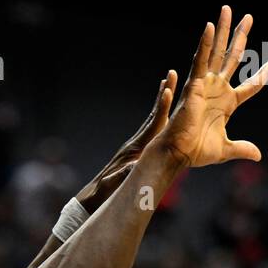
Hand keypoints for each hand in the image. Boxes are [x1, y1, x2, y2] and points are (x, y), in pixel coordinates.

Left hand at [76, 72, 177, 213]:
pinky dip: (160, 117)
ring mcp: (138, 145)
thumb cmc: (106, 190)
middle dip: (164, 95)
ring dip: (162, 102)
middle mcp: (138, 143)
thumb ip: (126, 174)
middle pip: (155, 115)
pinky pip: (152, 130)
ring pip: (154, 120)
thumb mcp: (116, 183)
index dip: (162, 109)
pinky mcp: (138, 150)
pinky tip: (165, 110)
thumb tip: (136, 167)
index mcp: (136, 148)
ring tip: (167, 83)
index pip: (153, 125)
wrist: (97, 193)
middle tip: (171, 74)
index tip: (168, 92)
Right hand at [154, 6, 267, 167]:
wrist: (179, 154)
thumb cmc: (197, 152)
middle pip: (232, 57)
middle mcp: (218, 89)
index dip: (263, 73)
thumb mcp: (226, 149)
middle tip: (248, 17)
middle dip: (240, 36)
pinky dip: (204, 44)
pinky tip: (209, 26)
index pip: (251, 84)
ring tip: (227, 9)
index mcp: (228, 103)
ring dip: (222, 30)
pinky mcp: (194, 85)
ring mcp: (206, 84)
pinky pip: (200, 60)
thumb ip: (242, 148)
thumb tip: (258, 155)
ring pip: (216, 52)